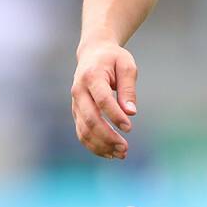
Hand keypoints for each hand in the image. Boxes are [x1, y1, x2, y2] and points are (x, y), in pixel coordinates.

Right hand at [71, 40, 137, 158]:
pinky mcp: (76, 112)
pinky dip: (94, 146)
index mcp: (92, 76)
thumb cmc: (113, 59)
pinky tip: (109, 153)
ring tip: (121, 154)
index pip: (102, 100)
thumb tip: (131, 112)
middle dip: (107, 136)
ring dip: (101, 145)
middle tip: (125, 148)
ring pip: (84, 130)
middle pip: (90, 119)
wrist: (93, 53)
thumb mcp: (126, 65)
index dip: (115, 116)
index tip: (129, 128)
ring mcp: (75, 103)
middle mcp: (79, 91)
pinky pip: (81, 133)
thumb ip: (128, 88)